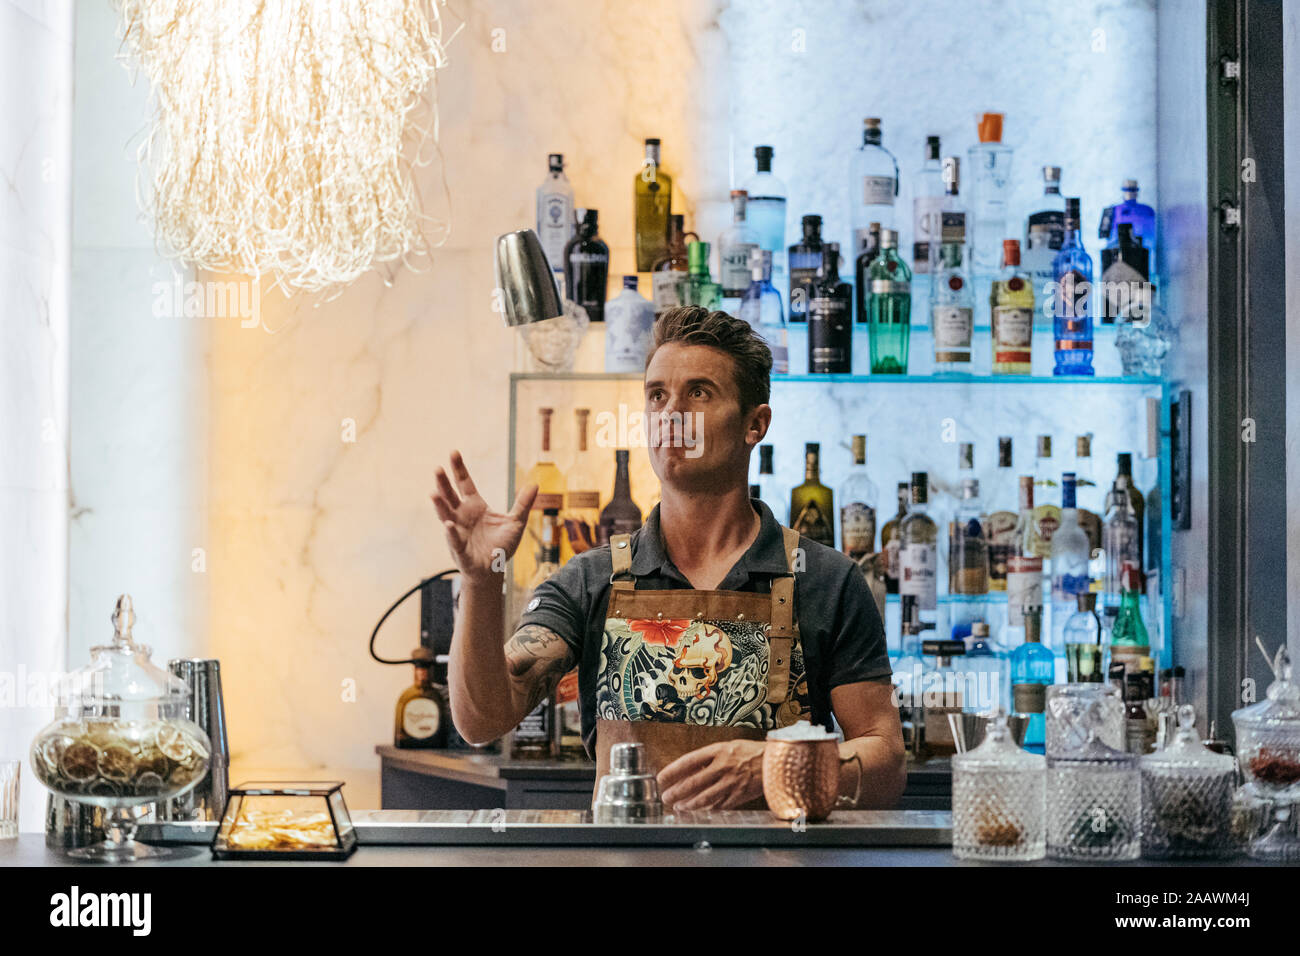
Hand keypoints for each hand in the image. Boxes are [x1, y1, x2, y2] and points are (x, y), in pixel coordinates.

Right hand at [430, 449, 536, 585]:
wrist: (494, 570)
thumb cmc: (501, 545)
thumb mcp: (516, 523)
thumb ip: (523, 504)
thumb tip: (535, 484)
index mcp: (475, 506)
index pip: (464, 483)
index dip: (459, 469)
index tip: (454, 452)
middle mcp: (462, 516)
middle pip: (450, 496)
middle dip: (443, 483)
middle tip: (437, 469)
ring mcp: (457, 531)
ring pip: (445, 515)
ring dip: (439, 505)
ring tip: (433, 493)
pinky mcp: (459, 549)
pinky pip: (454, 540)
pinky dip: (451, 533)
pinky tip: (448, 524)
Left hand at [657, 740, 766, 810]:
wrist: (776, 762)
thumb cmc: (751, 752)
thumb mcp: (729, 746)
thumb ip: (710, 757)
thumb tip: (690, 768)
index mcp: (719, 750)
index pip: (689, 761)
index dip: (673, 770)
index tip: (662, 777)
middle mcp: (723, 766)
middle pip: (693, 782)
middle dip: (677, 792)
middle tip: (666, 797)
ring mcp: (731, 782)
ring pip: (705, 797)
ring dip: (689, 804)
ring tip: (680, 807)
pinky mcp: (739, 795)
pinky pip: (719, 805)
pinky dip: (708, 809)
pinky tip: (700, 811)